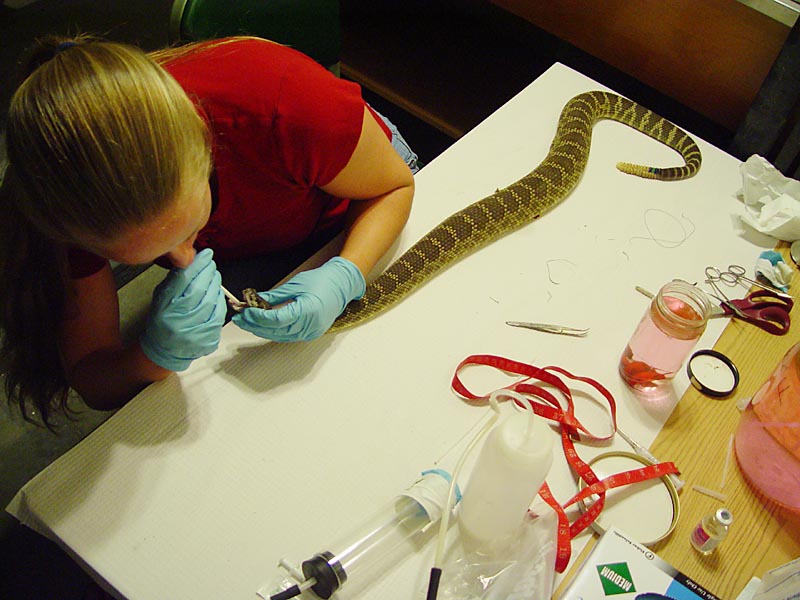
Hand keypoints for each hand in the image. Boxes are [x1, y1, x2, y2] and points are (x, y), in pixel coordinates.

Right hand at [139, 248, 226, 370]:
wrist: (165, 349)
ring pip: (212, 301)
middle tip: (210, 264)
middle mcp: (179, 321)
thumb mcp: (162, 297)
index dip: (197, 265)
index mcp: (165, 308)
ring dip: (216, 285)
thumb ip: (176, 279)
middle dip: (208, 272)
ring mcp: (195, 332)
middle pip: (200, 289)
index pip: (183, 281)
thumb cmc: (162, 320)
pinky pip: (219, 315)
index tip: (205, 254)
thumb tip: (193, 258)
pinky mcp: (208, 339)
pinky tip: (216, 294)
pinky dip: (219, 301)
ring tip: (213, 276)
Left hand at [232, 256, 364, 341]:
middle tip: (239, 316)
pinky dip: (272, 330)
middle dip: (254, 324)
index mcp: (307, 311)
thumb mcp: (295, 285)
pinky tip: (261, 324)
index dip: (257, 317)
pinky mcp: (309, 333)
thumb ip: (274, 296)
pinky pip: (286, 335)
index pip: (276, 320)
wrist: (342, 285)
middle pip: (275, 331)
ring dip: (261, 329)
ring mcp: (310, 332)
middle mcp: (309, 325)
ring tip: (247, 320)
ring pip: (279, 336)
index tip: (244, 311)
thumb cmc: (322, 281)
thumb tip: (254, 301)